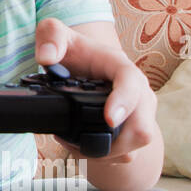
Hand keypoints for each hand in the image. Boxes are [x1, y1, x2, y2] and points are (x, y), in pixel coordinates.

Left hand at [33, 18, 155, 163]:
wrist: (84, 64)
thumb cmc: (73, 51)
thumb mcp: (56, 33)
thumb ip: (51, 36)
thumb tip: (47, 57)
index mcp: (122, 67)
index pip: (132, 84)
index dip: (124, 102)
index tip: (108, 119)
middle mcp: (138, 93)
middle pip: (142, 128)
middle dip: (113, 142)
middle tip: (76, 141)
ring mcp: (139, 115)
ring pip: (134, 147)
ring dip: (104, 153)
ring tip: (73, 143)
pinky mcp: (132, 132)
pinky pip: (126, 155)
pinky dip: (103, 157)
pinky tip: (80, 147)